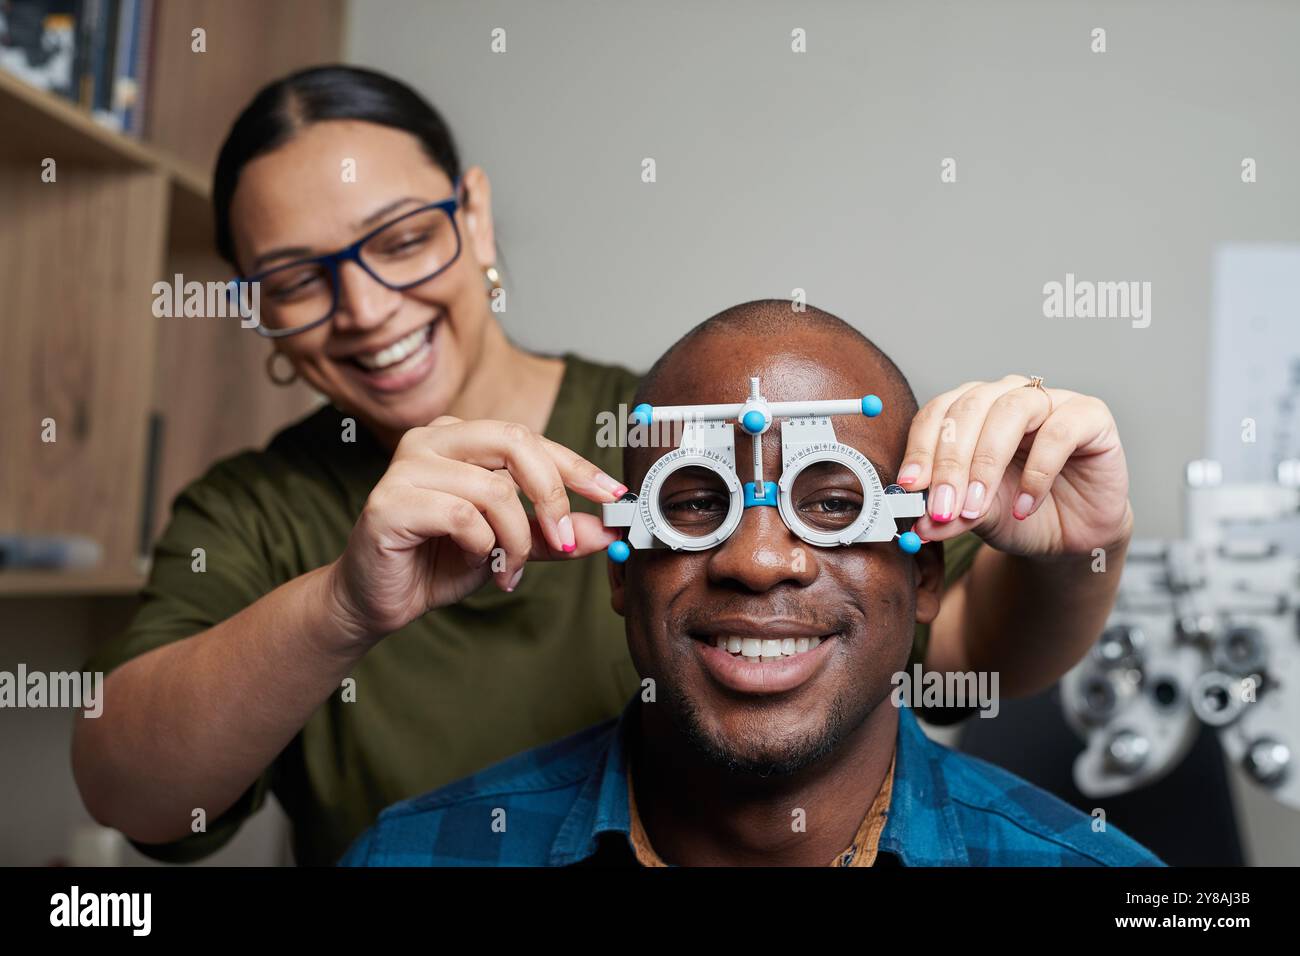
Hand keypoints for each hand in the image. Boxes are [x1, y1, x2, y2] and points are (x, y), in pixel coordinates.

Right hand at [327, 417, 625, 642]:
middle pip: (516, 443)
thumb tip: (605, 530)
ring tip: (511, 568)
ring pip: (494, 489)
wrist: (379, 600)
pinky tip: (480, 564)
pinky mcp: (389, 501)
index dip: (578, 467)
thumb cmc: (438, 562)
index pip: (531, 439)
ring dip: (516, 538)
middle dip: (552, 495)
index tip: (615, 496)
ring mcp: (406, 466)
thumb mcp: (510, 545)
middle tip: (565, 539)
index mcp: (461, 437)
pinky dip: (483, 546)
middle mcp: (432, 439)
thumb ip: (552, 533)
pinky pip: (462, 516)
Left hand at [899, 375, 1133, 557]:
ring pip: (1009, 411)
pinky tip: (1026, 507)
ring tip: (976, 507)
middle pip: (968, 409)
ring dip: (986, 463)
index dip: (920, 448)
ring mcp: (1051, 400)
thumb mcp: (975, 516)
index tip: (908, 487)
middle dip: (950, 462)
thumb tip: (918, 522)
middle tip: (942, 507)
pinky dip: (1037, 473)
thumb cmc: (1019, 514)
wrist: (1072, 537)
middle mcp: (1008, 395)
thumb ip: (948, 514)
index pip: (938, 414)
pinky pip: (1058, 433)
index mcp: (972, 409)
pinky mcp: (1091, 417)